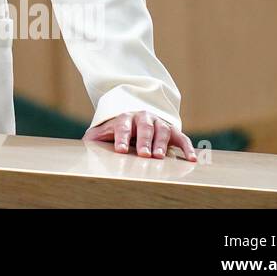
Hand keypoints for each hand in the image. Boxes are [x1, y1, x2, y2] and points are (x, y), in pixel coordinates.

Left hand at [83, 111, 197, 160]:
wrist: (135, 116)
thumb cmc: (118, 129)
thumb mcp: (105, 131)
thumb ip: (95, 136)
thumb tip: (85, 142)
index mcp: (124, 118)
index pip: (122, 126)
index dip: (122, 138)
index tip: (121, 150)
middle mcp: (142, 117)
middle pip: (144, 127)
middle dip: (144, 140)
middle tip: (144, 154)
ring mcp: (158, 123)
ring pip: (162, 130)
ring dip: (161, 143)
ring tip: (160, 156)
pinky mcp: (172, 130)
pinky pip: (182, 137)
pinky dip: (187, 147)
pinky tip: (191, 158)